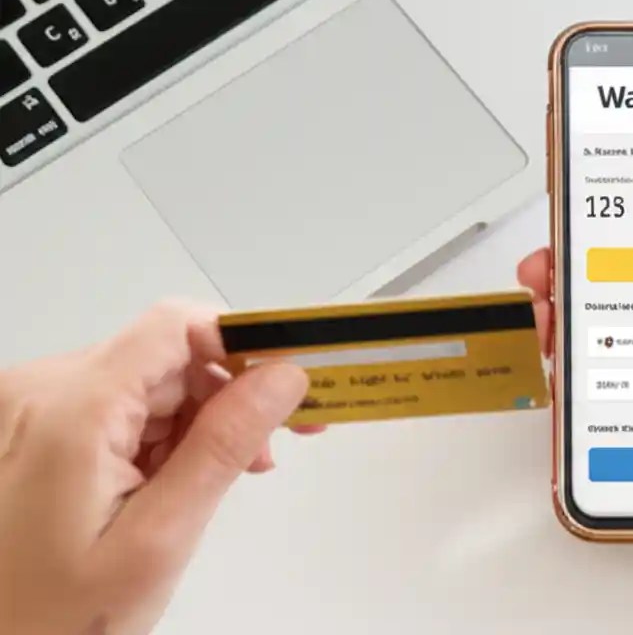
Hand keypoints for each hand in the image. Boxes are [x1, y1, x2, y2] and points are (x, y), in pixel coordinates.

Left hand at [0, 302, 310, 634]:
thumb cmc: (54, 619)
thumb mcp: (159, 538)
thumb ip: (222, 447)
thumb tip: (283, 377)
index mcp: (72, 410)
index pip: (177, 325)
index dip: (245, 341)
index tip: (298, 373)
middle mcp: (44, 390)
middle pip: (168, 356)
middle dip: (232, 394)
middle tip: (277, 447)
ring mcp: (35, 408)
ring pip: (150, 382)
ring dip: (200, 420)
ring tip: (223, 478)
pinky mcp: (37, 427)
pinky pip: (121, 406)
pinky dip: (163, 434)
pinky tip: (178, 479)